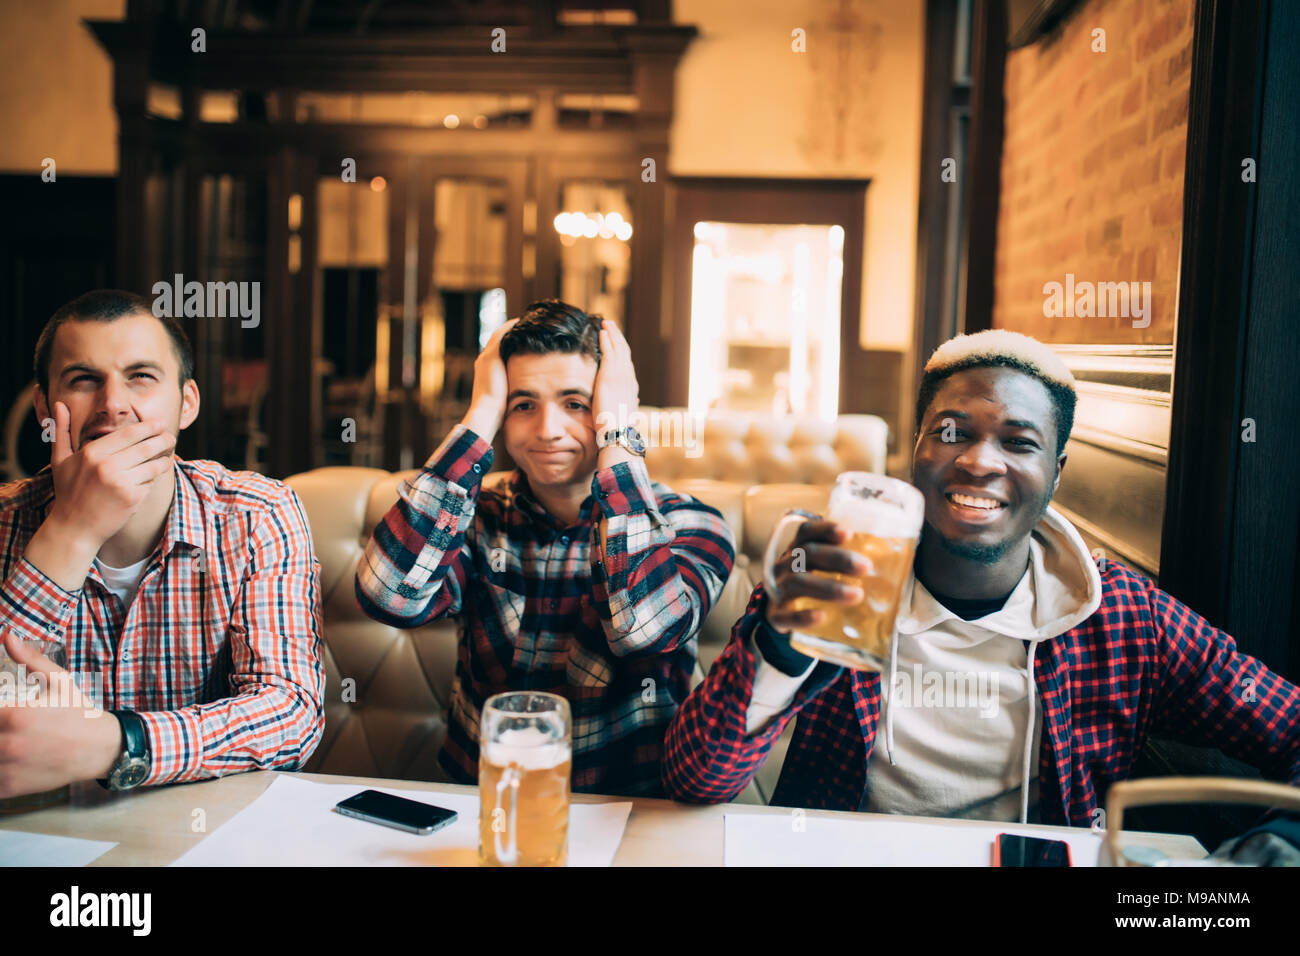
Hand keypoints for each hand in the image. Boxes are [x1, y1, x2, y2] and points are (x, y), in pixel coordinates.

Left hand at [0, 631, 121, 796]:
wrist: (102, 749)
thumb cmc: (80, 712)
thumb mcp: (59, 681)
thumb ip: (29, 659)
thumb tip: (7, 636)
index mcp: (16, 714)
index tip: (1, 710)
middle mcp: (8, 742)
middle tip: (5, 724)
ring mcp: (8, 768)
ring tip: (6, 739)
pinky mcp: (10, 787)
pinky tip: (7, 758)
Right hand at [45, 402, 175, 550]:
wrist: (74, 528)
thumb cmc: (69, 492)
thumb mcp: (60, 460)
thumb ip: (61, 431)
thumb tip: (58, 405)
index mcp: (91, 453)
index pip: (129, 434)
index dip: (149, 427)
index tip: (160, 423)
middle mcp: (106, 466)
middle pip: (146, 447)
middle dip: (163, 440)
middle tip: (171, 437)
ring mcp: (121, 483)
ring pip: (153, 465)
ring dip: (164, 459)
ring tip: (168, 454)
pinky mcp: (132, 498)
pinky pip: (151, 482)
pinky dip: (154, 478)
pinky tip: (155, 474)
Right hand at [461, 319, 518, 440]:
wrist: (486, 412)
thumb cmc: (497, 412)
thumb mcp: (505, 398)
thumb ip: (513, 390)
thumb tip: (526, 395)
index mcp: (485, 370)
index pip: (498, 350)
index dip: (510, 342)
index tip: (523, 337)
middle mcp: (483, 360)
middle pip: (498, 338)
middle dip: (511, 330)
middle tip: (527, 323)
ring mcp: (486, 357)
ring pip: (500, 333)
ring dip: (513, 325)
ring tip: (527, 319)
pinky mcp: (491, 356)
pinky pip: (503, 335)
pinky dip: (512, 327)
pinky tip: (524, 321)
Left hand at [592, 319, 639, 436]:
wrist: (617, 432)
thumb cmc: (619, 429)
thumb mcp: (627, 414)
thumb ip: (630, 404)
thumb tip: (636, 399)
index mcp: (631, 387)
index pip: (627, 364)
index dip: (622, 351)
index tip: (617, 342)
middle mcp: (629, 378)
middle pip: (625, 351)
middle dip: (618, 337)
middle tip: (612, 325)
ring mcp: (620, 375)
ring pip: (618, 347)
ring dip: (612, 334)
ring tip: (606, 323)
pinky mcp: (610, 375)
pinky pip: (609, 351)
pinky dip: (606, 340)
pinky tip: (602, 331)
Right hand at [764, 520, 868, 634]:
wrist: (782, 615)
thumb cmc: (812, 584)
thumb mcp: (823, 569)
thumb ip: (849, 563)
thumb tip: (897, 561)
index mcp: (798, 549)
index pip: (807, 532)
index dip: (825, 529)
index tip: (847, 532)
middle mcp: (785, 565)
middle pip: (807, 554)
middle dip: (838, 558)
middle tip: (865, 567)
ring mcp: (778, 589)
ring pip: (798, 583)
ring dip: (828, 587)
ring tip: (856, 595)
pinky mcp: (776, 616)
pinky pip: (785, 615)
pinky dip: (802, 616)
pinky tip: (820, 617)